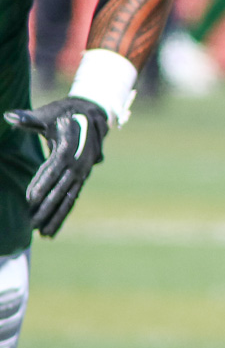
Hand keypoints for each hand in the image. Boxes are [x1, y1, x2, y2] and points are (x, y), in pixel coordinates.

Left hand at [7, 97, 109, 235]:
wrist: (91, 114)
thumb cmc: (64, 113)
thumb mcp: (48, 113)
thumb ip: (29, 118)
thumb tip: (9, 116)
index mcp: (71, 146)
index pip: (55, 167)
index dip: (42, 182)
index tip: (29, 198)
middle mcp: (80, 163)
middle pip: (63, 188)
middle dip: (47, 207)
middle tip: (31, 223)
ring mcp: (82, 173)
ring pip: (69, 197)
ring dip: (56, 216)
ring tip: (43, 234)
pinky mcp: (81, 179)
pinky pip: (72, 199)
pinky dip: (62, 215)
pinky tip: (52, 230)